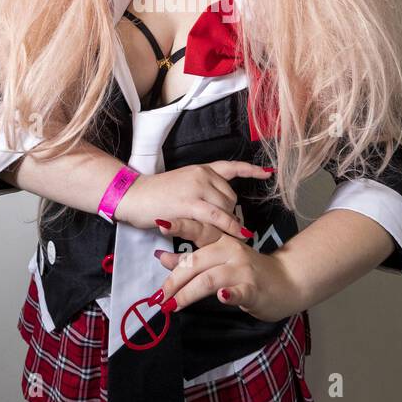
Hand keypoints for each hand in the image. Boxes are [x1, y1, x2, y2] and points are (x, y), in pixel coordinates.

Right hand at [115, 161, 272, 244]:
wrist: (133, 196)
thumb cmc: (155, 195)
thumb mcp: (182, 184)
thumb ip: (202, 189)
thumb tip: (219, 203)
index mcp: (201, 169)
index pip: (231, 167)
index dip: (251, 170)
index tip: (268, 173)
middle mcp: (202, 174)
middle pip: (231, 196)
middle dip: (231, 213)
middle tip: (223, 228)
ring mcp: (196, 187)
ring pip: (226, 207)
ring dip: (229, 223)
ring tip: (227, 235)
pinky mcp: (190, 203)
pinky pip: (217, 217)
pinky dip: (229, 226)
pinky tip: (237, 234)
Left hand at [150, 230, 303, 323]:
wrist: (287, 282)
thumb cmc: (248, 272)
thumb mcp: (218, 261)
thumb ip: (192, 259)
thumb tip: (162, 257)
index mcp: (222, 241)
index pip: (199, 230)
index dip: (180, 226)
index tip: (160, 224)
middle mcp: (232, 251)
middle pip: (197, 261)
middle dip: (174, 280)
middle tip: (159, 297)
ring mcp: (243, 270)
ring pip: (210, 278)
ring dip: (189, 293)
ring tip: (173, 306)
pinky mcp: (254, 289)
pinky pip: (241, 291)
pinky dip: (231, 294)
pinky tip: (222, 297)